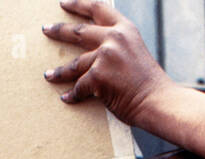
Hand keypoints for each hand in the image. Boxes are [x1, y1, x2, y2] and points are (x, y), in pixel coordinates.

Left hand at [43, 0, 173, 126]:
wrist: (158, 101)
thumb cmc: (148, 84)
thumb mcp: (135, 52)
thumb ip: (118, 45)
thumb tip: (95, 49)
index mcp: (125, 29)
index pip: (98, 8)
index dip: (79, 4)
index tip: (64, 2)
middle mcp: (115, 38)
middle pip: (78, 31)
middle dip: (58, 30)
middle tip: (46, 30)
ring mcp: (105, 56)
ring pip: (75, 64)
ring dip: (59, 72)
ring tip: (48, 75)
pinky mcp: (98, 76)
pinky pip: (80, 86)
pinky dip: (73, 95)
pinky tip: (67, 98)